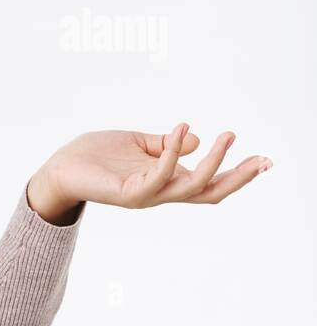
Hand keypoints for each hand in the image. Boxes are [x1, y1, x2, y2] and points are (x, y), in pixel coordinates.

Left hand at [33, 122, 271, 216]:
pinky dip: (171, 154)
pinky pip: (157, 177)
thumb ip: (166, 145)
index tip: (266, 160)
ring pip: (190, 187)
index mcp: (166, 180)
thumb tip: (194, 139)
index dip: (238, 174)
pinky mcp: (127, 193)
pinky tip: (180, 130)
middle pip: (209, 193)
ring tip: (225, 135)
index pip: (209, 183)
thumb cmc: (97, 156)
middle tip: (262, 159)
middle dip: (238, 178)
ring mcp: (145, 195)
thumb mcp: (138, 144)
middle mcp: (160, 192)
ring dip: (212, 162)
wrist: (60, 167)